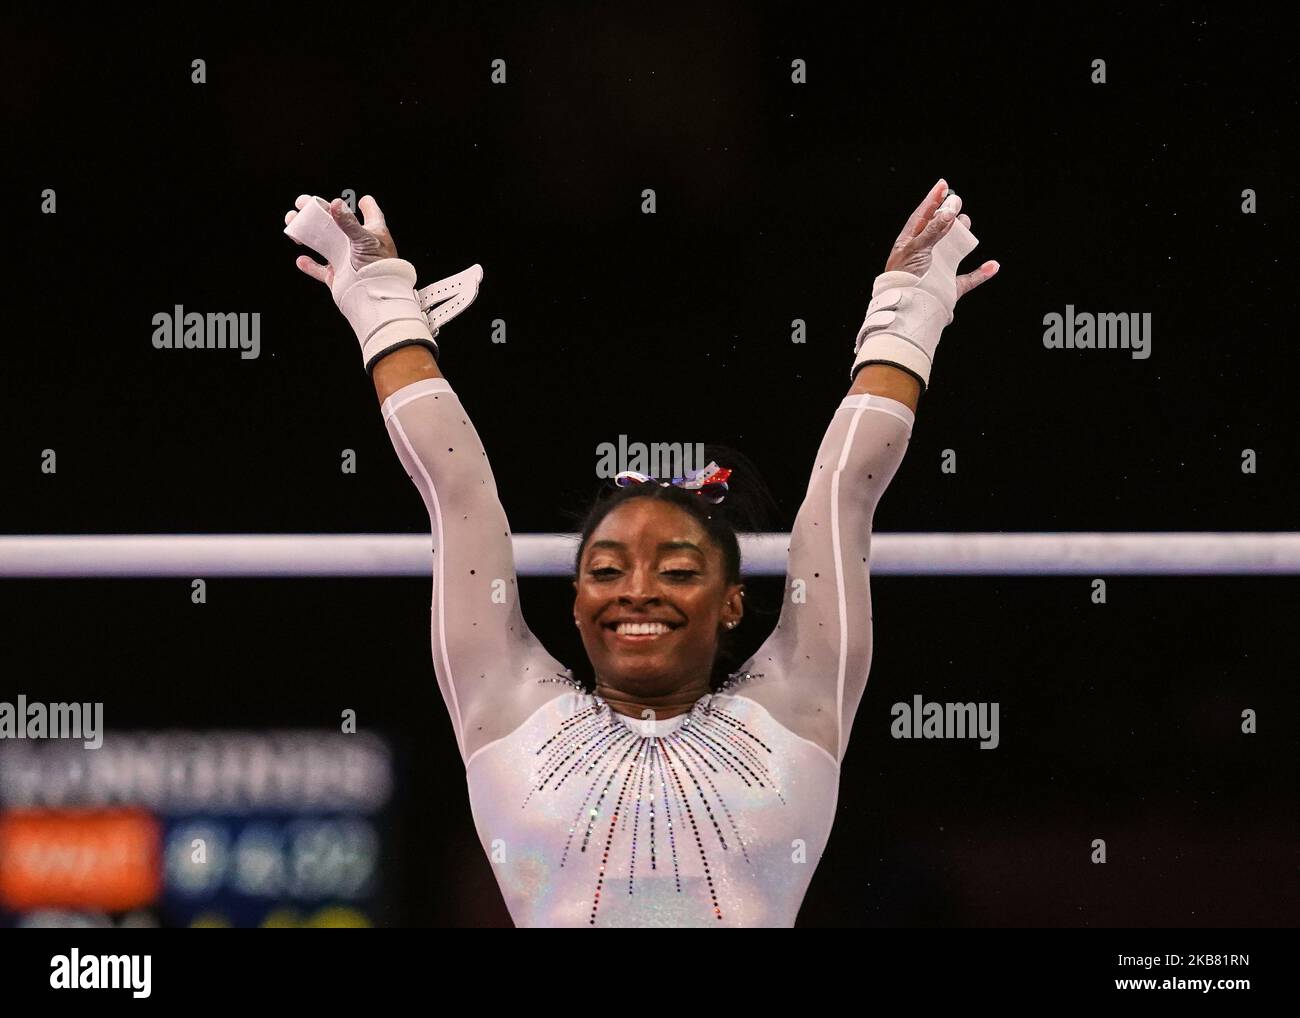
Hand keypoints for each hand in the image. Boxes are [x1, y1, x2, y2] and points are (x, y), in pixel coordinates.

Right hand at [284, 194, 398, 286]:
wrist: (374, 297)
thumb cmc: (379, 267)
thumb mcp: (365, 240)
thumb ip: (349, 223)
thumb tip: (335, 203)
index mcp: (371, 233)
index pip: (371, 213)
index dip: (366, 205)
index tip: (360, 200)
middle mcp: (358, 245)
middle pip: (335, 223)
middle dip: (317, 211)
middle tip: (301, 203)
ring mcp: (346, 260)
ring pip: (322, 243)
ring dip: (306, 233)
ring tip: (292, 222)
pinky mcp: (337, 277)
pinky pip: (319, 270)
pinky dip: (310, 265)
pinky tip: (302, 260)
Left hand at [886, 179, 998, 301]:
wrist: (908, 311)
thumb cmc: (905, 278)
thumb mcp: (917, 248)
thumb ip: (933, 229)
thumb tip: (949, 210)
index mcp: (909, 244)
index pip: (922, 217)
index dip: (932, 200)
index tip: (943, 185)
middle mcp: (923, 255)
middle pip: (939, 230)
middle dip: (948, 215)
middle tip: (957, 202)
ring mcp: (937, 271)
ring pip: (953, 250)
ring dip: (962, 237)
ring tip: (966, 224)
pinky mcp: (948, 288)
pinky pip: (968, 279)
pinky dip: (981, 273)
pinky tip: (992, 265)